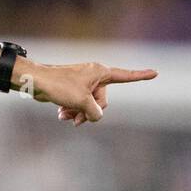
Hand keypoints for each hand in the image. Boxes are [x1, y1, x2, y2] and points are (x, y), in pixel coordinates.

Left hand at [19, 60, 157, 125]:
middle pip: (102, 100)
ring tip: (66, 117)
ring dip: (79, 114)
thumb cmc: (59, 86)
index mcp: (100, 72)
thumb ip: (95, 112)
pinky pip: (78, 104)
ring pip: (89, 104)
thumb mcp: (82, 102)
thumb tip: (95, 116)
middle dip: (90, 111)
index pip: (125, 75)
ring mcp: (82, 83)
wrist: (34, 82)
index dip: (141, 76)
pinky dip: (72, 110)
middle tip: (77, 117)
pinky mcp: (71, 89)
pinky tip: (61, 115)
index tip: (156, 72)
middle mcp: (93, 76)